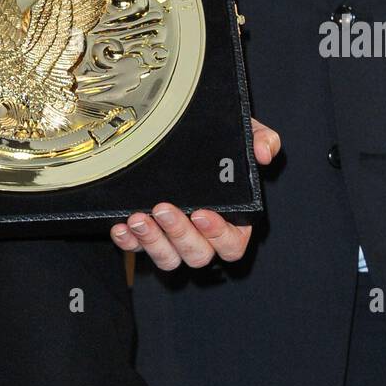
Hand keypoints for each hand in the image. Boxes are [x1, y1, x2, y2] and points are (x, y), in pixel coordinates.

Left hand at [110, 117, 281, 269]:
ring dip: (152, 242)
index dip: (218, 236)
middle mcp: (202, 235)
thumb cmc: (219, 140)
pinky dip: (128, 242)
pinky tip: (121, 226)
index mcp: (233, 220)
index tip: (202, 213)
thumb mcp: (244, 133)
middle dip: (179, 235)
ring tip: (138, 218)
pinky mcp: (146, 234)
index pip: (232, 244)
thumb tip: (264, 153)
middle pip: (198, 255)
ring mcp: (173, 237)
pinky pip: (137, 249)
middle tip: (163, 209)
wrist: (180, 127)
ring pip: (168, 259)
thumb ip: (261, 139)